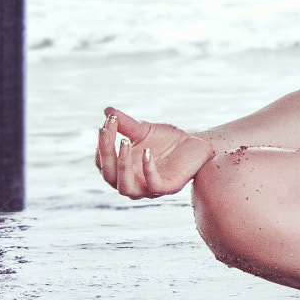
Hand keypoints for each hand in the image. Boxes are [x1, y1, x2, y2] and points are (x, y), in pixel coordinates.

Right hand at [95, 107, 214, 198]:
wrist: (196, 145)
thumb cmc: (167, 140)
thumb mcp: (144, 130)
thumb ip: (126, 124)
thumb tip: (107, 111)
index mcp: (122, 170)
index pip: (103, 161)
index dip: (102, 143)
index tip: (108, 121)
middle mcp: (131, 183)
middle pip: (109, 175)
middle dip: (107, 153)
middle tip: (107, 130)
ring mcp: (148, 188)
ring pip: (125, 187)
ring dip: (122, 165)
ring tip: (124, 142)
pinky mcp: (166, 188)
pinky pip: (153, 184)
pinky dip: (148, 169)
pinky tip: (147, 152)